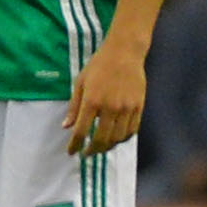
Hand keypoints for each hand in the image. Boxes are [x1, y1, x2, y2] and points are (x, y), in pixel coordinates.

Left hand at [65, 31, 144, 159]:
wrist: (124, 54)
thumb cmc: (98, 66)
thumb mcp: (80, 83)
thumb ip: (74, 107)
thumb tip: (66, 126)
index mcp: (92, 101)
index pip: (82, 131)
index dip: (75, 145)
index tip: (72, 152)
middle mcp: (110, 107)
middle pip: (102, 139)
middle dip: (92, 150)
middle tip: (86, 153)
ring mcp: (127, 109)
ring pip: (118, 138)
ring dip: (108, 146)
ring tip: (100, 146)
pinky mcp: (139, 107)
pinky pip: (132, 130)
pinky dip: (123, 138)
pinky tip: (116, 138)